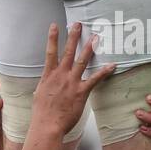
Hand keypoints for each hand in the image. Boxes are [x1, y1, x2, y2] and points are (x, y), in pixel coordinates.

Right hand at [30, 23, 114, 137]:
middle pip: (68, 51)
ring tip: (95, 37)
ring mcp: (71, 82)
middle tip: (78, 24)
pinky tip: (111, 65)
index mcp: (49, 75)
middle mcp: (61, 75)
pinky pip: (95, 79)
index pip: (50, 51)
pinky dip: (103, 71)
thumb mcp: (39, 94)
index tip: (55, 26)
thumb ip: (45, 85)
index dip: (53, 37)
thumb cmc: (42, 113)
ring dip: (89, 48)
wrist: (47, 124)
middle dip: (73, 36)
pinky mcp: (81, 92)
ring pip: (82, 61)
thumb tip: (47, 82)